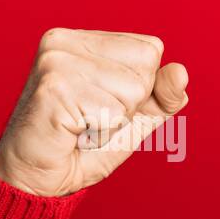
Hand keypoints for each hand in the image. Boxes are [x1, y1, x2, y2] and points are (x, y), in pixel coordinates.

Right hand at [0, 28, 187, 196]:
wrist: (39, 179)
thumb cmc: (85, 145)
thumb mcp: (137, 116)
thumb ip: (164, 95)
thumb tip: (181, 72)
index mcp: (83, 39)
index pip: (151, 49)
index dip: (142, 87)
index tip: (105, 103)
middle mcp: (65, 41)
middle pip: (146, 66)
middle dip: (130, 104)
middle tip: (92, 117)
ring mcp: (56, 61)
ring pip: (133, 90)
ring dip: (114, 121)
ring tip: (82, 125)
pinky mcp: (54, 88)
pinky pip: (113, 112)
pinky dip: (101, 133)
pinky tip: (73, 133)